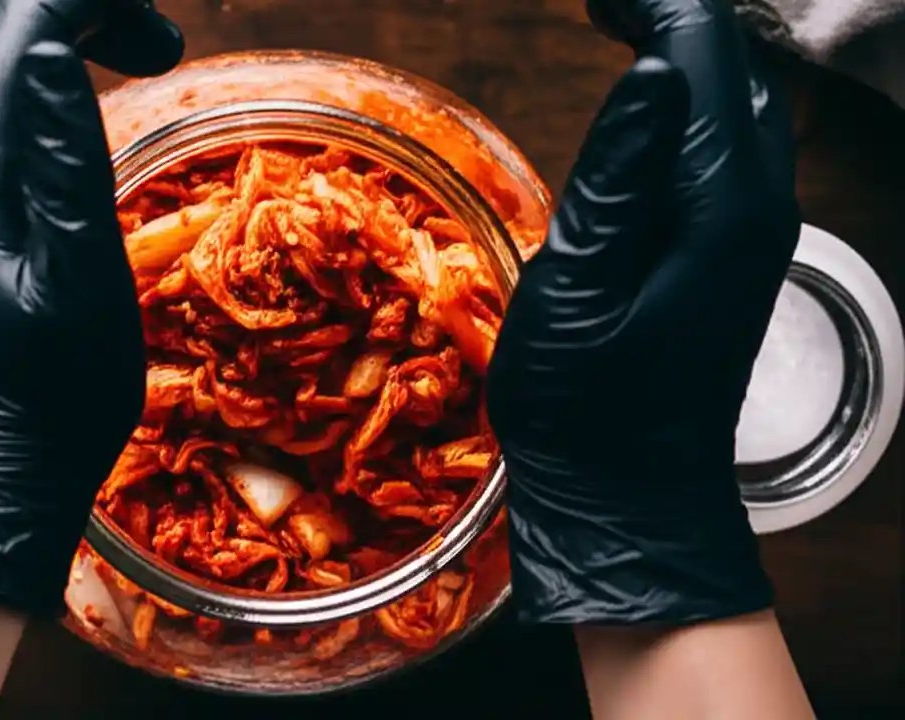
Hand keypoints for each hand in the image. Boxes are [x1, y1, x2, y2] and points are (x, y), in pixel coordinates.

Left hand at [0, 0, 183, 613]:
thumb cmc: (53, 392)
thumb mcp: (82, 279)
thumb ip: (68, 152)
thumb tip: (55, 40)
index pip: (21, 18)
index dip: (98, 5)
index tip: (164, 44)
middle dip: (67, 7)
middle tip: (148, 45)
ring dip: (37, 30)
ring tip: (120, 60)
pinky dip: (12, 68)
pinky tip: (63, 102)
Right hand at [487, 0, 798, 623]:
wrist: (630, 494)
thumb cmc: (587, 404)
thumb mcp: (581, 284)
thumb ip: (621, 172)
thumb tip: (655, 68)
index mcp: (718, 201)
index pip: (705, 55)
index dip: (653, 7)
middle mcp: (756, 205)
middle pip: (735, 71)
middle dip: (675, 21)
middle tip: (605, 9)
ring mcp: (755, 233)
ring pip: (739, 109)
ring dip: (688, 63)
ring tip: (621, 39)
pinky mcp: (736, 257)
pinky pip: (729, 152)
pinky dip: (691, 111)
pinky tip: (647, 118)